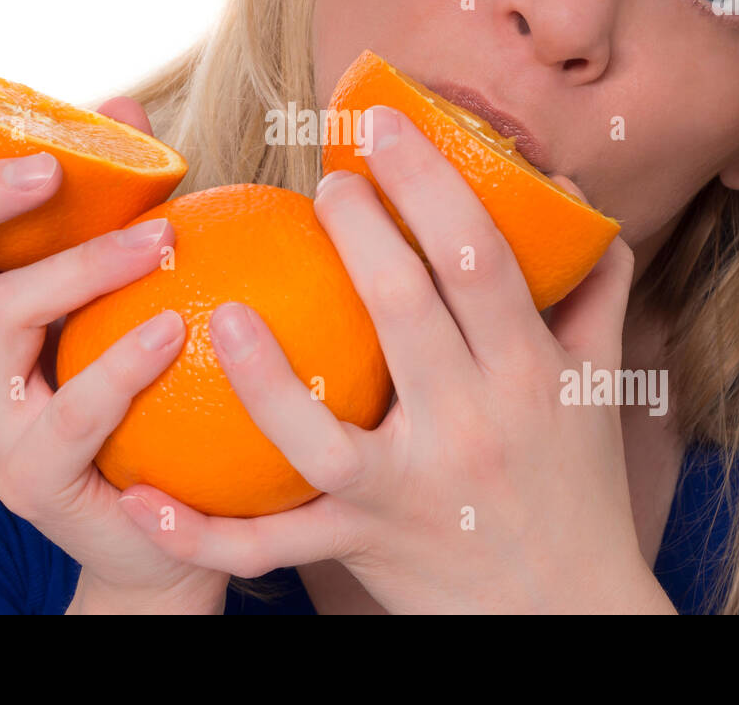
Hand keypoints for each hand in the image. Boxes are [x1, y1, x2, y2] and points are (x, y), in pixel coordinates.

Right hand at [0, 95, 228, 612]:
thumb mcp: (119, 278)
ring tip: (159, 241)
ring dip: (80, 268)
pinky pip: (69, 412)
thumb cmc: (139, 381)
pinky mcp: (30, 478)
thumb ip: (113, 198)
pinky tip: (173, 329)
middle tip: (48, 165)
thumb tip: (121, 109)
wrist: (158, 516)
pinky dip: (122, 364)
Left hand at [114, 104, 673, 613]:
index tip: (382, 125)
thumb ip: (589, 290)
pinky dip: (203, 533)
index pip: (479, 258)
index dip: (429, 181)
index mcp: (529, 373)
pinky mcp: (363, 543)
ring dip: (264, 377)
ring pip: (323, 437)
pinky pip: (273, 546)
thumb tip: (571, 203)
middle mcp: (471, 426)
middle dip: (360, 231)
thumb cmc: (577, 486)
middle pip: (405, 311)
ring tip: (223, 311)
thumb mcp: (597, 385)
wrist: (564, 613)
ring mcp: (410, 492)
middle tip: (324, 182)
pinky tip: (141, 500)